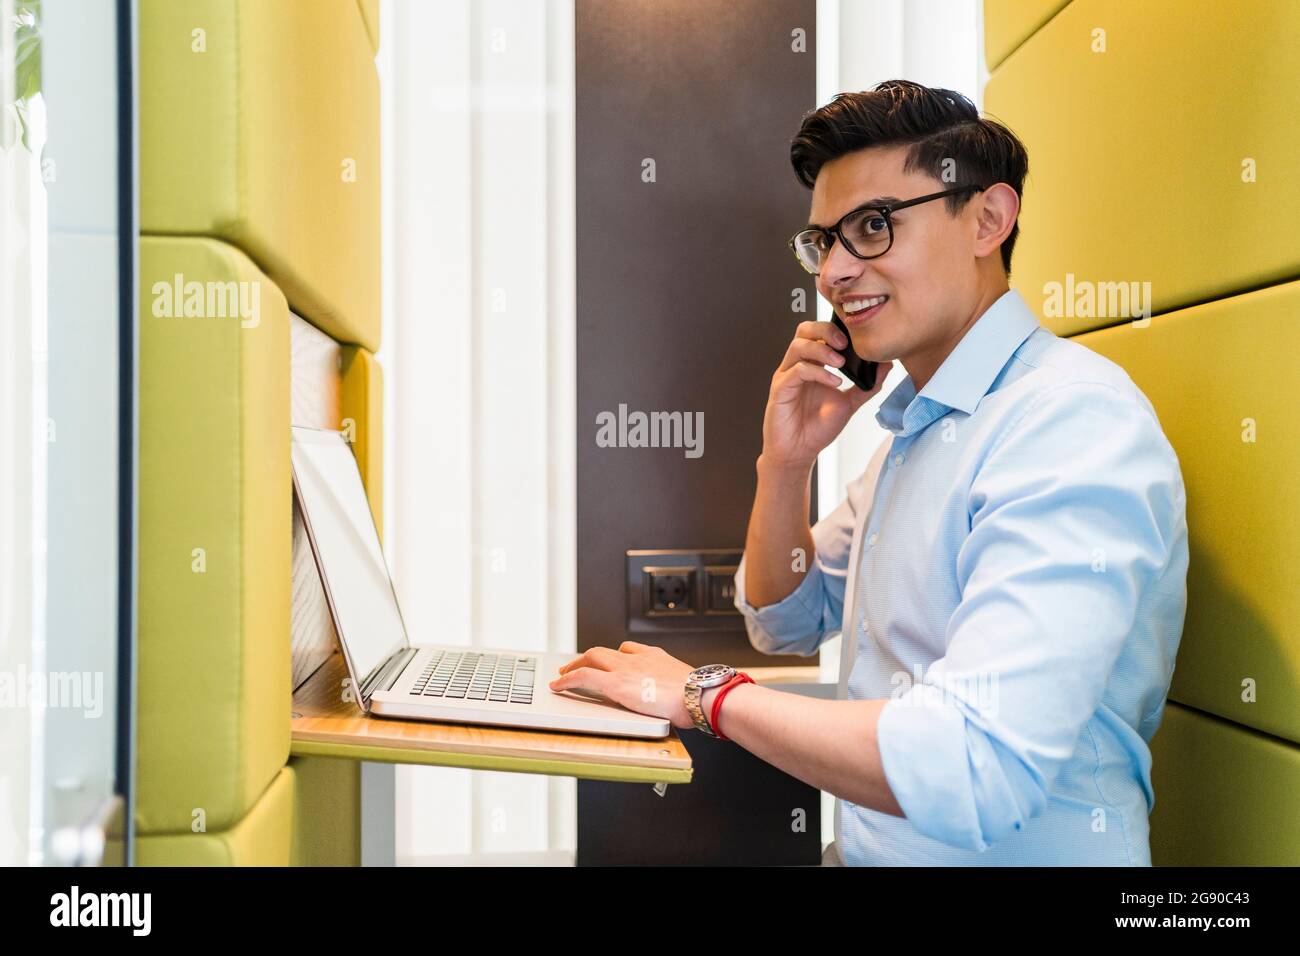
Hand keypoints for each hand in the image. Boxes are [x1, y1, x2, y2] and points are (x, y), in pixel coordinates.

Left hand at [549, 642, 696, 728]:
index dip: (616, 655)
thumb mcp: (687, 688)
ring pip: (592, 657)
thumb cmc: (699, 696)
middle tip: (578, 665)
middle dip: (589, 657)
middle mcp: (638, 658)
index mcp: (656, 657)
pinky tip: (558, 686)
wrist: (699, 694)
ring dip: (575, 665)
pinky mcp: (616, 682)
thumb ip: (677, 691)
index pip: (630, 649)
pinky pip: (584, 676)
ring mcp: (625, 668)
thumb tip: (681, 705)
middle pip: (606, 651)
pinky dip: (568, 679)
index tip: (611, 660)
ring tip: (564, 674)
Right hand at [762, 319, 888, 469]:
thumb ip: (867, 385)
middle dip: (825, 330)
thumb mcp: (849, 403)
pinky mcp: (780, 389)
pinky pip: (797, 371)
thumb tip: (887, 365)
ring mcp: (786, 376)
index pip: (818, 332)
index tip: (855, 338)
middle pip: (804, 330)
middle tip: (845, 342)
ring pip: (798, 346)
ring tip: (841, 363)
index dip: (835, 328)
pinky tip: (834, 383)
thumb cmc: (817, 428)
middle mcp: (797, 366)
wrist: (800, 452)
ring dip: (822, 349)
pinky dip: (818, 373)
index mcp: (811, 364)